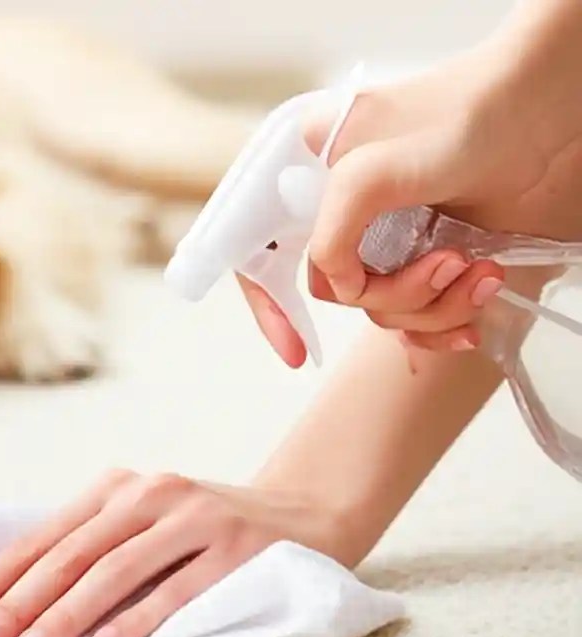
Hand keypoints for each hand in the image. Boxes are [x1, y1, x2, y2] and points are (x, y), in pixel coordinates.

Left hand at [0, 469, 347, 636]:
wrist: (305, 511)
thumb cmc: (204, 532)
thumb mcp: (144, 526)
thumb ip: (92, 550)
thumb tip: (12, 603)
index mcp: (118, 488)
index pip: (44, 537)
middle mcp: (152, 493)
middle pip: (72, 553)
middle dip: (20, 601)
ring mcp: (197, 517)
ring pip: (118, 569)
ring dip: (69, 613)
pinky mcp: (239, 547)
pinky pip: (181, 587)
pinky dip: (143, 617)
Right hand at [240, 18, 581, 360]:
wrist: (547, 114)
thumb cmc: (465, 118)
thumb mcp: (368, 173)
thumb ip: (330, 238)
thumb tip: (341, 288)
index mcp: (308, 175)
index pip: (261, 250)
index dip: (270, 304)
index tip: (296, 349)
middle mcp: (341, 208)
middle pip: (333, 289)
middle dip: (391, 294)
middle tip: (443, 265)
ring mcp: (386, 235)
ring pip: (379, 308)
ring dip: (434, 305)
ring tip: (478, 270)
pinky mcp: (426, 256)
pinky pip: (413, 317)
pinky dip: (444, 323)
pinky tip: (477, 302)